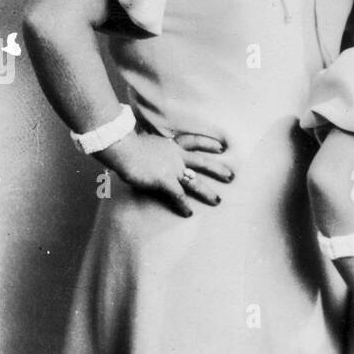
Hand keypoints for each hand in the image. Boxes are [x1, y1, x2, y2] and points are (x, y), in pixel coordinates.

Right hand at [100, 131, 233, 217]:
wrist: (122, 147)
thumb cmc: (125, 143)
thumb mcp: (142, 140)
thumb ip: (150, 146)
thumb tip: (144, 147)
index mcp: (170, 143)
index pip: (194, 140)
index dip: (209, 143)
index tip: (222, 147)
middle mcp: (175, 155)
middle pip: (203, 161)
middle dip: (218, 169)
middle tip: (232, 176)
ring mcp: (172, 168)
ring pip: (195, 181)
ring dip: (208, 192)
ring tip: (218, 201)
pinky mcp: (165, 181)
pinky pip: (179, 196)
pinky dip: (184, 206)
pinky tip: (188, 213)